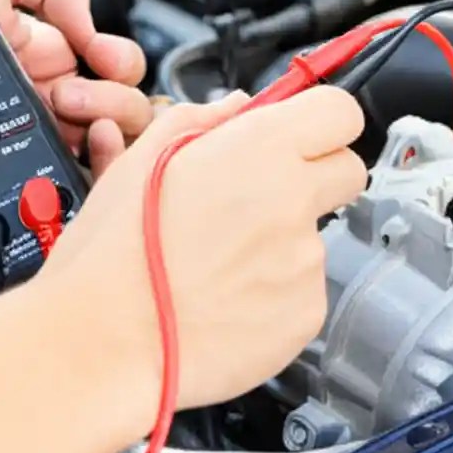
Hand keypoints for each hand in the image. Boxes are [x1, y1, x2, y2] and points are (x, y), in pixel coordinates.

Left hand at [0, 0, 150, 174]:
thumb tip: (88, 30)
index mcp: (50, 58)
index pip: (117, 72)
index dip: (120, 64)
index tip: (103, 55)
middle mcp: (52, 103)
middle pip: (127, 114)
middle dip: (113, 96)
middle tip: (68, 90)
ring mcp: (40, 142)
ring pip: (115, 147)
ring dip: (107, 121)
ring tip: (64, 107)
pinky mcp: (27, 175)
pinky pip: (86, 183)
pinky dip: (103, 165)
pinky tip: (82, 145)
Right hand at [39, 86, 367, 420]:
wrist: (105, 343)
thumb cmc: (113, 255)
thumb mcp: (140, 160)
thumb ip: (201, 121)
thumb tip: (237, 109)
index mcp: (259, 150)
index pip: (339, 111)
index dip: (319, 120)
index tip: (299, 133)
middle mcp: (294, 200)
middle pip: (347, 170)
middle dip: (314, 176)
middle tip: (261, 196)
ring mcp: (305, 262)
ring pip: (316, 236)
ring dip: (282, 242)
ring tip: (217, 263)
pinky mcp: (306, 315)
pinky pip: (303, 290)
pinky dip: (273, 292)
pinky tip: (225, 298)